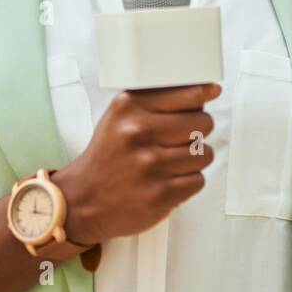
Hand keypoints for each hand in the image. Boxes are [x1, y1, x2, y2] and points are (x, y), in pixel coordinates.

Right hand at [54, 82, 218, 244]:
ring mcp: (149, 165)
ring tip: (172, 163)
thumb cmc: (108, 156)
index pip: (188, 95)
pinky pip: (198, 180)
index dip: (201, 97)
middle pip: (202, 123)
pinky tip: (169, 180)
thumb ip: (157, 100)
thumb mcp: (120, 117)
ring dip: (194, 160)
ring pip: (204, 153)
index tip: (209, 94)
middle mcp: (138, 132)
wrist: (82, 201)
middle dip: (198, 132)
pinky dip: (188, 182)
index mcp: (129, 107)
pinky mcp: (159, 194)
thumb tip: (210, 89)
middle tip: (181, 139)